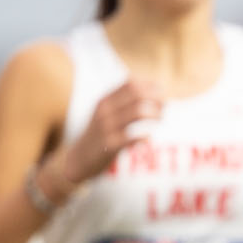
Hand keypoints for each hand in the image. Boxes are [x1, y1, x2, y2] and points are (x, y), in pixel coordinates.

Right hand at [44, 77, 165, 196]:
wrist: (79, 159)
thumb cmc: (100, 135)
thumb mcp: (107, 114)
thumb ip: (125, 103)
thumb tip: (155, 93)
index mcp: (106, 100)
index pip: (131, 84)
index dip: (150, 87)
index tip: (161, 94)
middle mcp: (105, 110)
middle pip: (137, 94)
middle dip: (156, 99)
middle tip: (164, 108)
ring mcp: (106, 127)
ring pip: (138, 112)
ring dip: (155, 114)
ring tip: (159, 120)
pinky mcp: (109, 145)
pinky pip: (132, 136)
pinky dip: (144, 136)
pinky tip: (147, 139)